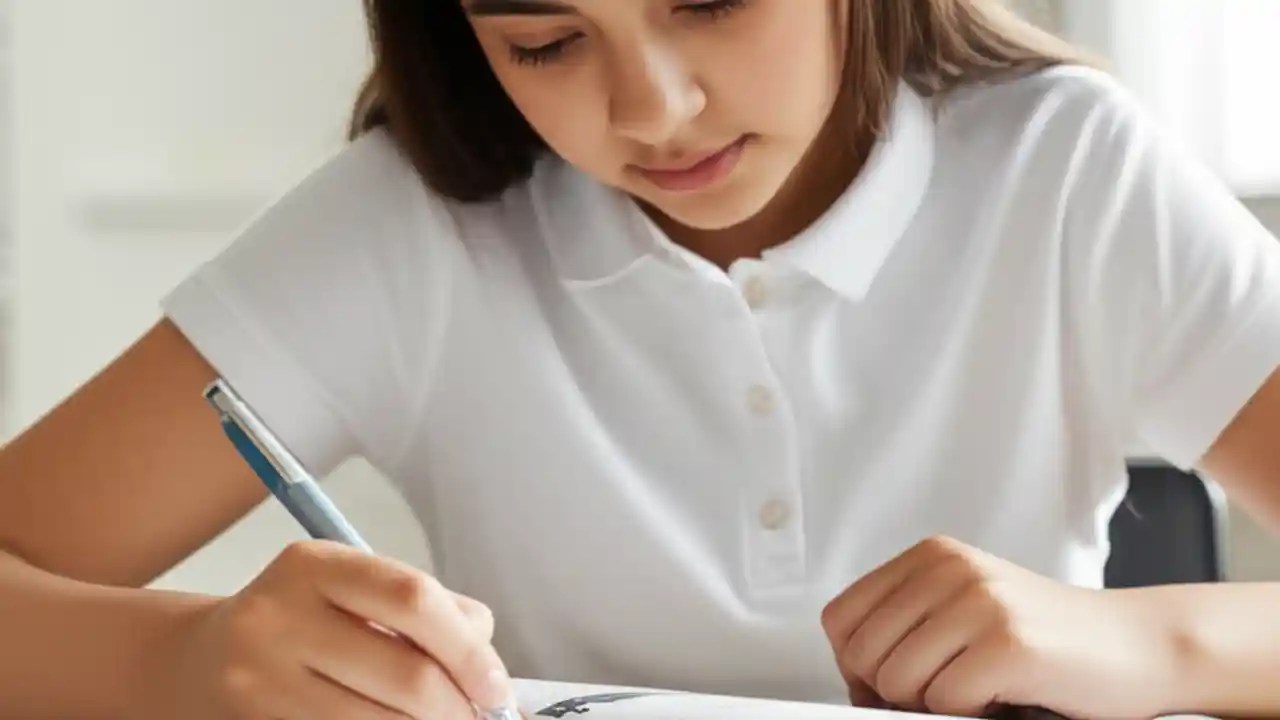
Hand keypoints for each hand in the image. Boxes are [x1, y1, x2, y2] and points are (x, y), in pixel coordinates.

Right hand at [146, 540, 511, 718]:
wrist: (198, 663)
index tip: (496, 687)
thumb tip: (490, 665)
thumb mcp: (353, 593)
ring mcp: (258, 680)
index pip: (414, 599)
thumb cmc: (303, 624)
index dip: (469, 650)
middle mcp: (278, 617)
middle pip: (407, 674)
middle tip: (480, 719)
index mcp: (314, 566)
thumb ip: (426, 612)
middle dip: (458, 707)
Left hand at [821, 536, 1178, 718]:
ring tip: (979, 689)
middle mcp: (949, 568)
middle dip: (892, 692)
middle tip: (944, 694)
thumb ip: (904, 630)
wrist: (1137, 646)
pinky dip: (970, 714)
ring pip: (896, 682)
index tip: (893, 685)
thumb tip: (853, 686)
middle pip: (862, 655)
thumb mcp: (960, 613)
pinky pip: (945, 702)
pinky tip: (1005, 696)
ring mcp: (980, 601)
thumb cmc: (1045, 641)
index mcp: (929, 556)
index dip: (856, 666)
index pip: (840, 619)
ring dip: (933, 705)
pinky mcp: (1008, 642)